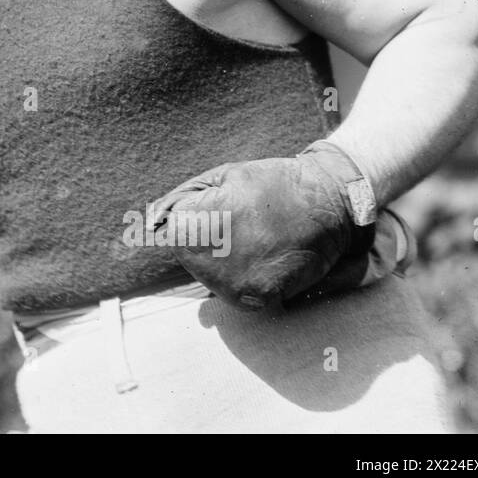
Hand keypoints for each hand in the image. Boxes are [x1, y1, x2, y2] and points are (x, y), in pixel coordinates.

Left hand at [149, 144, 382, 310]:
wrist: (331, 205)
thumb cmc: (270, 184)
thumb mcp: (221, 177)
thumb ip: (178, 200)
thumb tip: (146, 225)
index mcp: (202, 223)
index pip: (166, 231)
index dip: (186, 217)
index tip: (214, 208)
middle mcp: (216, 259)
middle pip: (184, 254)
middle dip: (201, 238)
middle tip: (237, 222)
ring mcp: (236, 284)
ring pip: (204, 275)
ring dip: (219, 259)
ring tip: (252, 238)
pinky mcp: (257, 300)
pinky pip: (230, 291)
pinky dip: (239, 276)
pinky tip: (260, 256)